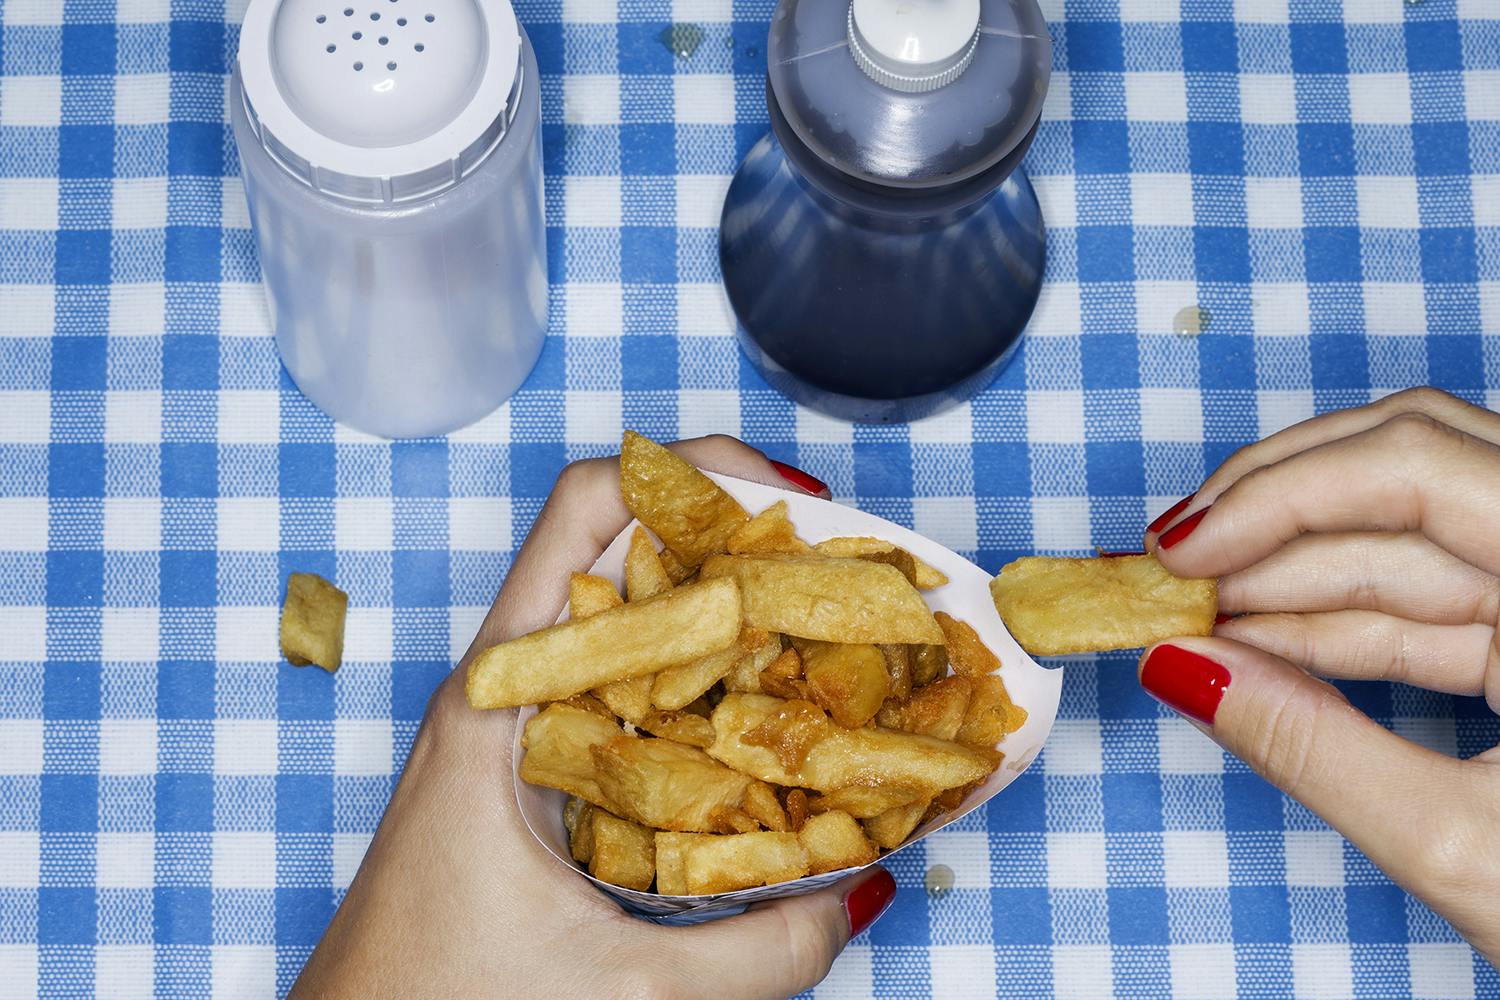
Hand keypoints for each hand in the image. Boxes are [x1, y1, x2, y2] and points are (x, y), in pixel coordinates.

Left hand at [291, 436, 893, 999]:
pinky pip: (628, 687)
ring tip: (827, 633)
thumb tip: (858, 892)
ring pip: (631, 618)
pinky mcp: (533, 761)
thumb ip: (759, 953)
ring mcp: (517, 718)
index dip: (693, 472)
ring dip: (725, 608)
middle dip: (738, 540)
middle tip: (844, 573)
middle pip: (624, 548)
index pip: (586, 512)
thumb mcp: (622, 991)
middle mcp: (505, 685)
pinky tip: (769, 718)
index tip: (795, 501)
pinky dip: (703, 678)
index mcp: (500, 697)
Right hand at [1139, 387, 1499, 966]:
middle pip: (1412, 464)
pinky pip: (1431, 599)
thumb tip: (1182, 671)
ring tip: (1193, 614)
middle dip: (1275, 507)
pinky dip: (1336, 619)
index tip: (1179, 549)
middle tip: (1170, 563)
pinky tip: (1255, 644)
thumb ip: (1314, 749)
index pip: (1420, 465)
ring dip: (1291, 567)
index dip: (1281, 492)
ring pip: (1411, 531)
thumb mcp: (1470, 849)